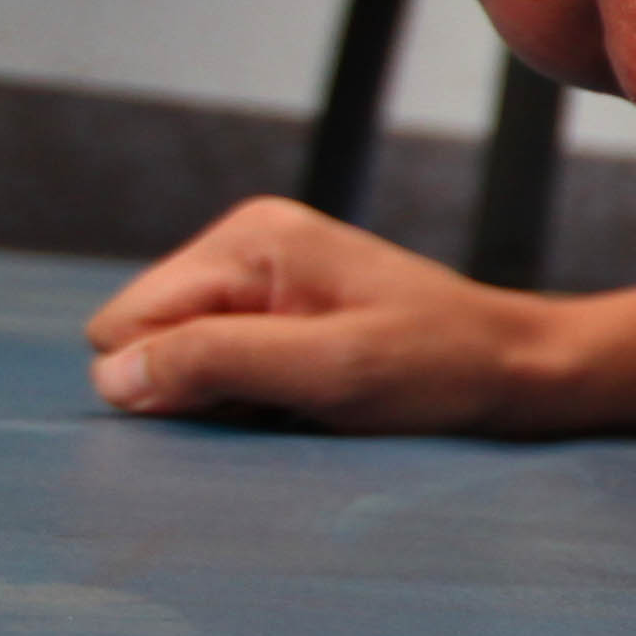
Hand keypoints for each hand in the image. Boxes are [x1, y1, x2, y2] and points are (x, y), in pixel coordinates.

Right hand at [87, 198, 562, 435]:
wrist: (520, 370)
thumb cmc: (442, 368)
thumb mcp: (331, 371)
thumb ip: (217, 362)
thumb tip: (115, 377)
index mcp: (250, 240)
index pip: (124, 325)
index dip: (169, 378)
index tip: (253, 394)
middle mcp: (244, 246)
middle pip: (141, 340)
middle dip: (195, 384)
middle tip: (287, 395)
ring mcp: (260, 278)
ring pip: (175, 359)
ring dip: (227, 395)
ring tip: (306, 395)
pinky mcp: (279, 313)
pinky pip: (217, 366)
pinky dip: (251, 394)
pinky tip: (308, 395)